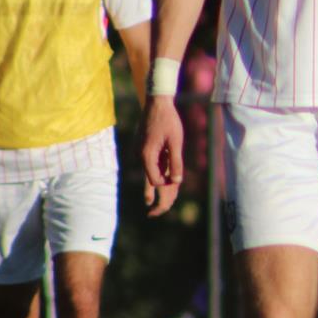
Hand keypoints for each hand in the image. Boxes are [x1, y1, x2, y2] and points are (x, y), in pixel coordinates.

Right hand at [140, 97, 183, 217]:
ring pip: (149, 176)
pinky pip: (150, 167)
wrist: (156, 103)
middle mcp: (141, 156)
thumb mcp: (175, 141)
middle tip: (155, 214)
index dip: (166, 187)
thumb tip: (176, 180)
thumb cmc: (168, 120)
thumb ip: (175, 161)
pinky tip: (154, 190)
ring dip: (156, 189)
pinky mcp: (144, 150)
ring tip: (153, 208)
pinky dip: (156, 177)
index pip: (156, 181)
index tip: (175, 188)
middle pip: (149, 182)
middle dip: (156, 197)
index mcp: (147, 156)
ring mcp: (141, 153)